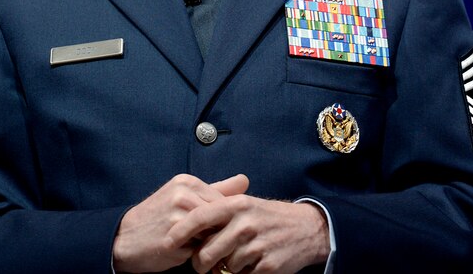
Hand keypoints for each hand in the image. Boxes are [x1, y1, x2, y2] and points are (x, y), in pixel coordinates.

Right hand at [112, 173, 248, 272]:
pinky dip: (198, 254)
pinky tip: (187, 253)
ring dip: (210, 244)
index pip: (224, 201)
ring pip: (213, 232)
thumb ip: (216, 189)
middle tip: (211, 242)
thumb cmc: (158, 219)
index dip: (225, 220)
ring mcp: (179, 213)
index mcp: (187, 181)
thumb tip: (245, 180)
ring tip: (197, 247)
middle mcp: (184, 192)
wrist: (123, 238)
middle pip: (221, 216)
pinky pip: (200, 248)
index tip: (219, 230)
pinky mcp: (174, 235)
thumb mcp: (183, 198)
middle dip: (220, 232)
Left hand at [168, 194, 329, 273]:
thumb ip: (218, 211)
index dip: (180, 232)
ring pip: (224, 267)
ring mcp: (257, 245)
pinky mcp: (268, 266)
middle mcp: (245, 223)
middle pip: (206, 252)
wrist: (305, 228)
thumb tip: (185, 220)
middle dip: (200, 263)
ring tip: (237, 258)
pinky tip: (251, 264)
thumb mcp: (244, 205)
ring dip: (226, 268)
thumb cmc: (266, 217)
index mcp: (236, 205)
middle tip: (202, 265)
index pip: (199, 218)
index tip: (167, 242)